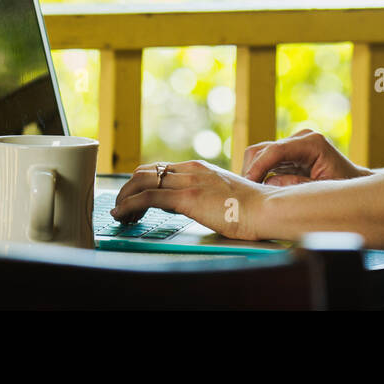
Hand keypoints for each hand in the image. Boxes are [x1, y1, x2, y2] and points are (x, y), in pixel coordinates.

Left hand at [109, 160, 268, 240]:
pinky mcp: (187, 197)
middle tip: (122, 208)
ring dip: (124, 197)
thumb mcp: (222, 194)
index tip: (133, 200)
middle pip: (145, 171)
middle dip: (127, 189)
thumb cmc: (249, 208)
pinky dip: (129, 205)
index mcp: (199, 168)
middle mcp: (190, 170)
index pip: (160, 169)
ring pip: (141, 181)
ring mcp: (188, 182)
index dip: (141, 183)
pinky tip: (122, 215)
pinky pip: (148, 197)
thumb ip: (202, 194)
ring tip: (119, 214)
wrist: (265, 208)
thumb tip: (183, 204)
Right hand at [241, 127, 370, 184]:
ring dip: (254, 174)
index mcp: (312, 143)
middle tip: (249, 196)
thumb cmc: (344, 188)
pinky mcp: (289, 152)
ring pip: (260, 154)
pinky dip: (260, 174)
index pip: (276, 150)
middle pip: (262, 149)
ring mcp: (294, 143)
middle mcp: (301, 138)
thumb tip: (269, 183)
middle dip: (252, 171)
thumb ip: (296, 186)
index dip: (258, 167)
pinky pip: (266, 161)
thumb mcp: (323, 190)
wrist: (354, 183)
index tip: (247, 185)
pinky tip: (262, 191)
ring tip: (255, 195)